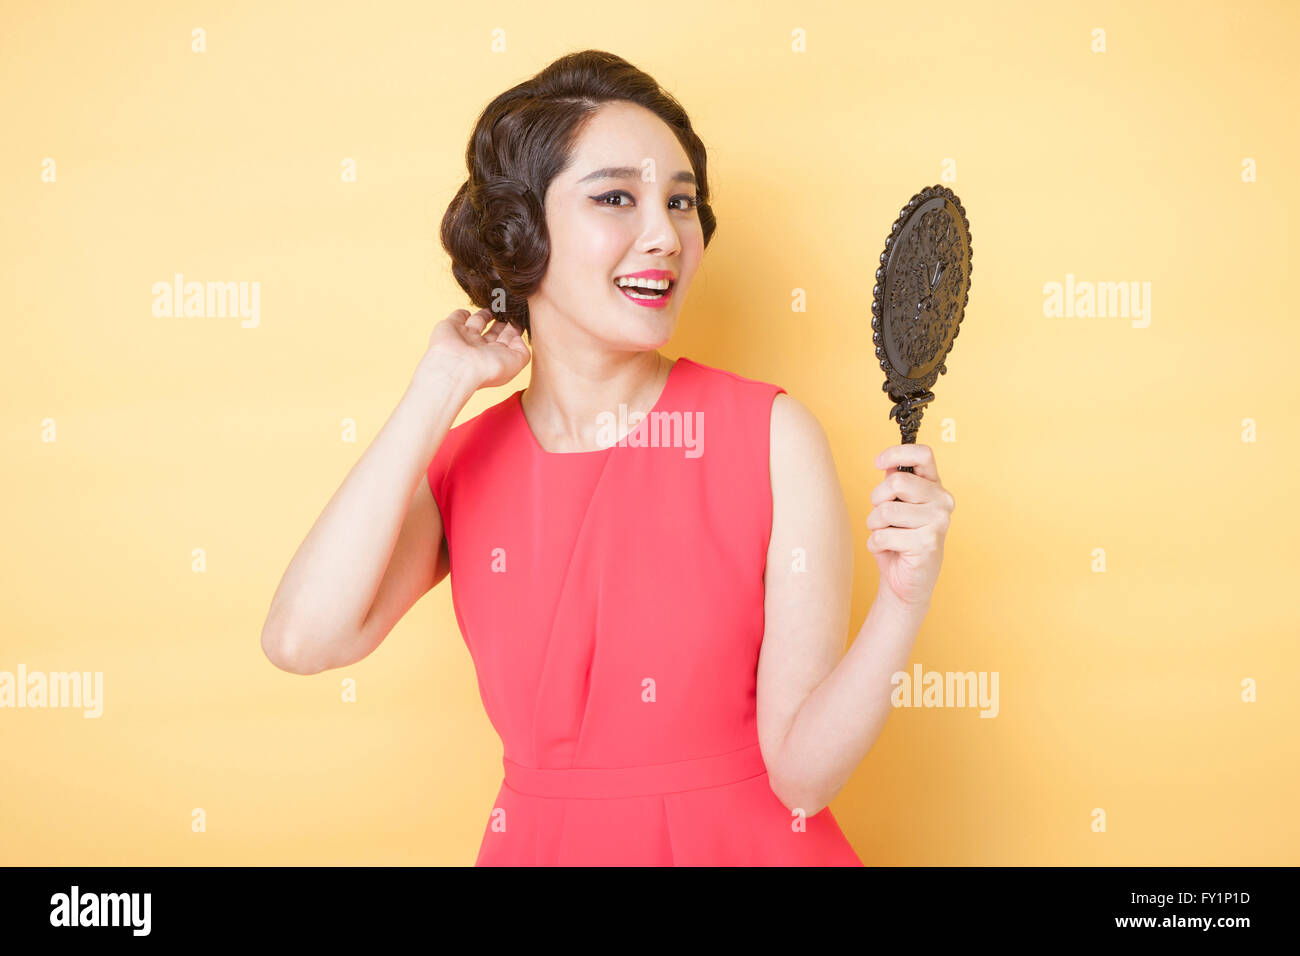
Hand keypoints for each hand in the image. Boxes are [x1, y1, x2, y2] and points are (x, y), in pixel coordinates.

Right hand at [415, 308, 530, 389]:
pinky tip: (469, 309)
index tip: (521, 319)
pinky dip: (463, 312)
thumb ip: (522, 350)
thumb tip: (517, 337)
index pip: (507, 340)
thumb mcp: (517, 362)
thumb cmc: (488, 368)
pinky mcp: (451, 326)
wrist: (458, 366)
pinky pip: (458, 316)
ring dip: (486, 314)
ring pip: (478, 322)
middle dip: (502, 322)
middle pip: (494, 332)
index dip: (515, 330)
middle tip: (510, 310)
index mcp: (495, 356)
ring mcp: (465, 337)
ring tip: (495, 305)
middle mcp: (480, 348)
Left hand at [865, 443, 953, 609]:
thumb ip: (894, 483)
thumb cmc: (899, 539)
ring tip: (886, 534)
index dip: (896, 453)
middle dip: (877, 499)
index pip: (923, 454)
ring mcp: (938, 522)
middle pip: (896, 482)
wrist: (907, 581)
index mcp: (935, 486)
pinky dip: (875, 544)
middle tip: (881, 516)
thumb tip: (887, 463)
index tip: (878, 463)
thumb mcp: (895, 506)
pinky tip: (888, 550)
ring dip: (874, 525)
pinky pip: (883, 535)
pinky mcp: (928, 543)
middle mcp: (942, 501)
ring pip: (885, 510)